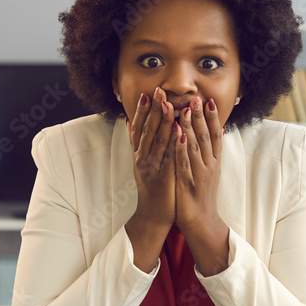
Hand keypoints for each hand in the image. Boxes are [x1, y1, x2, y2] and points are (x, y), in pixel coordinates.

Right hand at [127, 87, 176, 228]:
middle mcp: (142, 159)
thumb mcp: (141, 162)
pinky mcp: (162, 179)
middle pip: (146, 130)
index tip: (146, 92)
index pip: (138, 127)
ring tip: (167, 104)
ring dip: (162, 122)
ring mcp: (151, 169)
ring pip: (156, 142)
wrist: (153, 215)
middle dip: (152, 109)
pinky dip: (172, 144)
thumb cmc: (152, 187)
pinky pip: (168, 158)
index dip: (141, 110)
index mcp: (139, 154)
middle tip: (157, 90)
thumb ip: (135, 142)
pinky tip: (178, 131)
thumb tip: (127, 120)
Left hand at [174, 96, 229, 275]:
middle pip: (206, 137)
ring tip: (186, 110)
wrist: (201, 222)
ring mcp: (200, 174)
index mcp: (214, 162)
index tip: (209, 100)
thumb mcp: (207, 172)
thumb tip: (213, 132)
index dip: (212, 118)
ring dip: (191, 127)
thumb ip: (208, 153)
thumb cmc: (200, 196)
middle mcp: (210, 165)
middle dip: (201, 116)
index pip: (215, 135)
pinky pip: (185, 162)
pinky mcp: (189, 183)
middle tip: (197, 98)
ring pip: (196, 147)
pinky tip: (178, 136)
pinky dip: (181, 148)